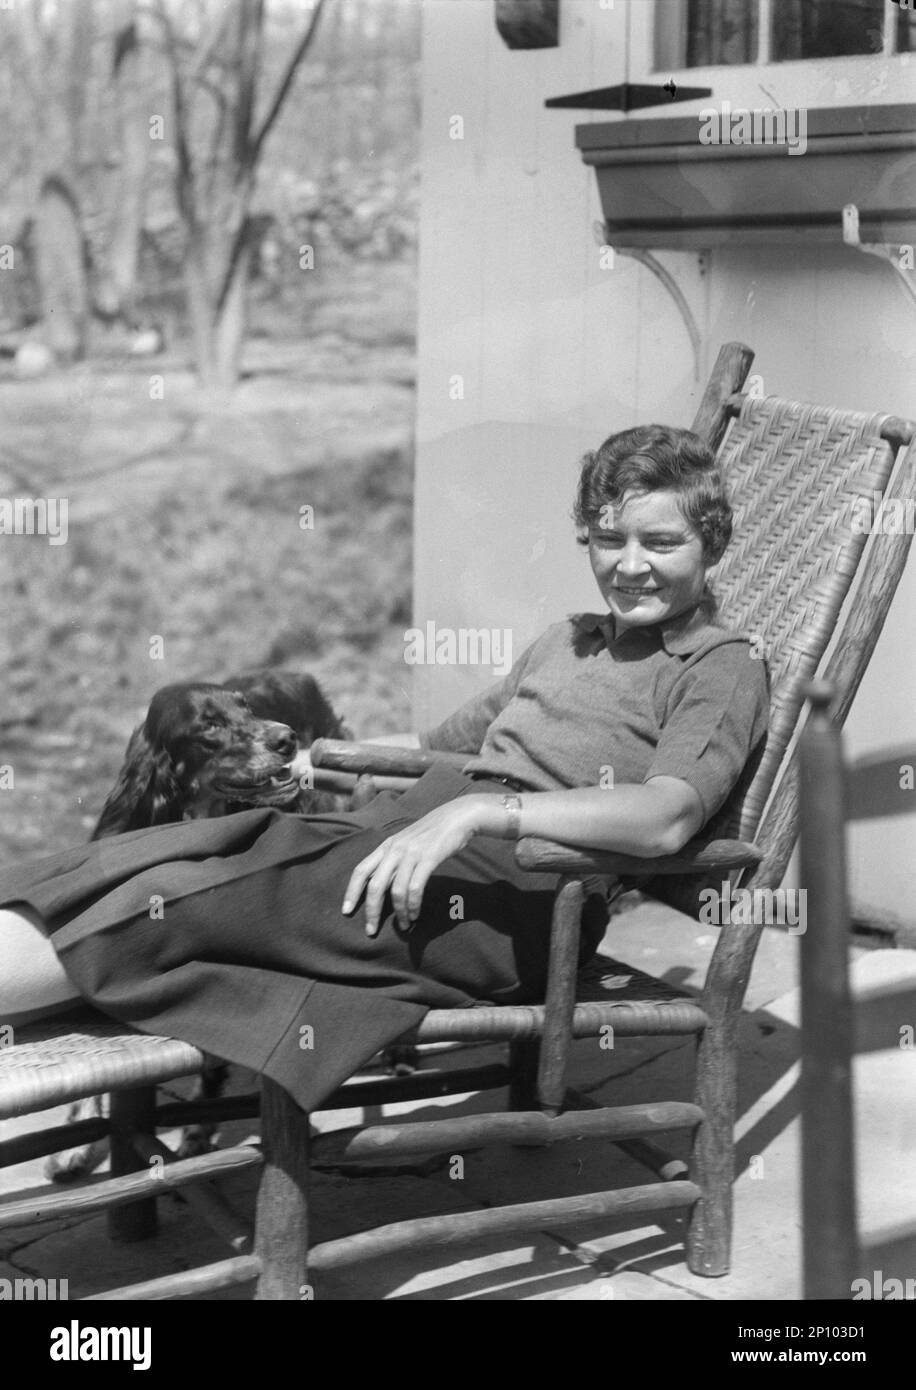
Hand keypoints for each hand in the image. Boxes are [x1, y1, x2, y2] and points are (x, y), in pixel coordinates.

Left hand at [341, 797, 488, 936]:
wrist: (455, 818)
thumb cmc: (430, 834)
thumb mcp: (405, 843)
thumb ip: (393, 861)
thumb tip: (383, 887)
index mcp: (386, 846)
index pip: (360, 870)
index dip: (351, 892)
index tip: (346, 911)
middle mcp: (394, 850)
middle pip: (375, 885)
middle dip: (371, 911)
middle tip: (371, 931)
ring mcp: (411, 854)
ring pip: (396, 890)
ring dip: (399, 912)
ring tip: (403, 926)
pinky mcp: (428, 859)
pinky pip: (415, 888)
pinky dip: (414, 905)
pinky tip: (415, 914)